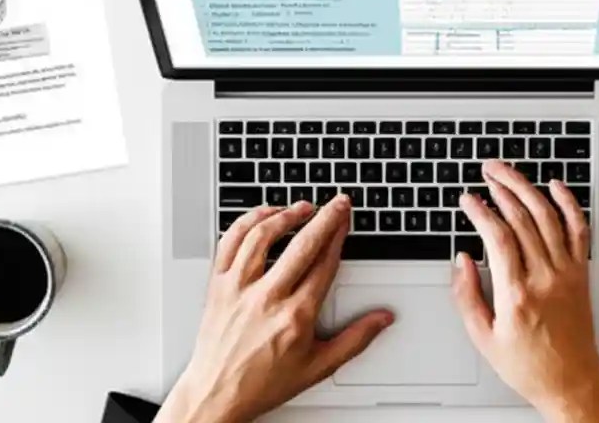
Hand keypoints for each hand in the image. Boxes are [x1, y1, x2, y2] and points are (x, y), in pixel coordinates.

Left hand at [156, 197, 392, 422]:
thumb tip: (381, 319)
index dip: (339, 235)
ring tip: (302, 208)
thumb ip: (355, 339)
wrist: (217, 395)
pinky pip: (229, 243)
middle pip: (302, 245)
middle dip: (324, 217)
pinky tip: (262, 216)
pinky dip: (246, 223)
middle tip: (337, 203)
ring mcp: (239, 289)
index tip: (346, 219)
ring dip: (286, 215)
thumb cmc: (262, 383)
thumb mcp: (318, 366)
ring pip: (262, 236)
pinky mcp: (218, 286)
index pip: (325, 263)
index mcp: (296, 316)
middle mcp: (267, 298)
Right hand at [453, 160, 598, 422]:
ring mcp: (566, 273)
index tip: (468, 200)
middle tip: (487, 173)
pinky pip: (579, 229)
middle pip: (523, 219)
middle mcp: (545, 278)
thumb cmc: (529, 365)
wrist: (571, 380)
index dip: (481, 211)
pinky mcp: (580, 273)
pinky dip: (569, 203)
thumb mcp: (483, 338)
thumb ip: (467, 296)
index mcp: (517, 294)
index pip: (498, 237)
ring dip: (527, 188)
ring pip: (548, 217)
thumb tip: (462, 261)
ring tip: (509, 173)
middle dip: (502, 188)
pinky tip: (556, 186)